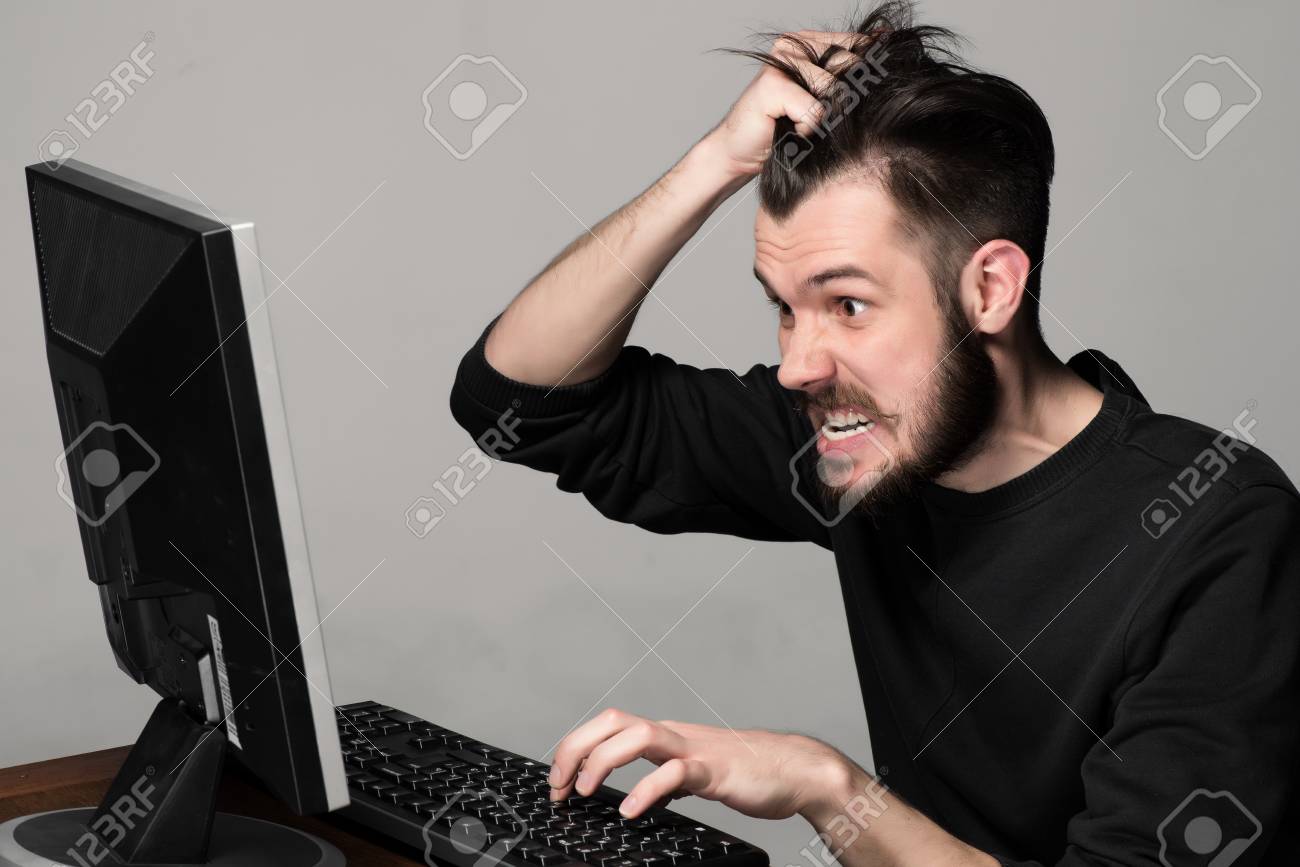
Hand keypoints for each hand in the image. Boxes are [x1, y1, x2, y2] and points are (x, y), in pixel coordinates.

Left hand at [546, 708, 848, 820]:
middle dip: (576, 747)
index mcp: (665, 736)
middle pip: (613, 720)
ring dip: (603, 760)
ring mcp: (694, 749)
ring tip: (585, 790)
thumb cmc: (745, 772)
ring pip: (639, 735)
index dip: (575, 747)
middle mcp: (674, 735)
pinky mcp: (715, 770)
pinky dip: (647, 789)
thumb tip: (636, 796)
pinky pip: (676, 773)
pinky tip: (631, 810)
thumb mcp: (692, 775)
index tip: (557, 781)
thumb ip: (664, 779)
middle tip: (558, 785)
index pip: (608, 726)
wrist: (795, 771)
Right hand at [703, 30, 872, 177]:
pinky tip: (791, 130)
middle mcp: (794, 46)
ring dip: (822, 120)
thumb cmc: (782, 128)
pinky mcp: (772, 86)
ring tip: (801, 125)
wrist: (740, 152)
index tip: (872, 87)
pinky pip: (814, 111)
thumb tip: (884, 57)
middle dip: (843, 102)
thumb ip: (846, 81)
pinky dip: (806, 130)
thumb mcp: (821, 100)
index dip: (869, 69)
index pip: (856, 44)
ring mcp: (781, 63)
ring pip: (832, 90)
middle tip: (818, 119)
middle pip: (849, 68)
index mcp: (808, 42)